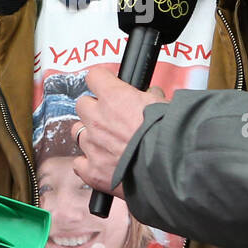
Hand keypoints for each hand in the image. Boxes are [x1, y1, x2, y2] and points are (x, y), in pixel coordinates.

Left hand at [72, 67, 165, 200]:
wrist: (170, 167)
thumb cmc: (170, 136)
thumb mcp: (164, 105)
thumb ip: (150, 97)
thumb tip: (150, 95)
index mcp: (114, 98)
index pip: (95, 77)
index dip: (102, 82)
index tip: (106, 86)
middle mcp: (98, 119)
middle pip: (82, 105)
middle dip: (94, 109)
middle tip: (110, 117)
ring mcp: (93, 145)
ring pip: (78, 132)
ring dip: (90, 135)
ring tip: (108, 142)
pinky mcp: (93, 170)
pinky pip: (79, 163)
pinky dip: (88, 164)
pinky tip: (102, 163)